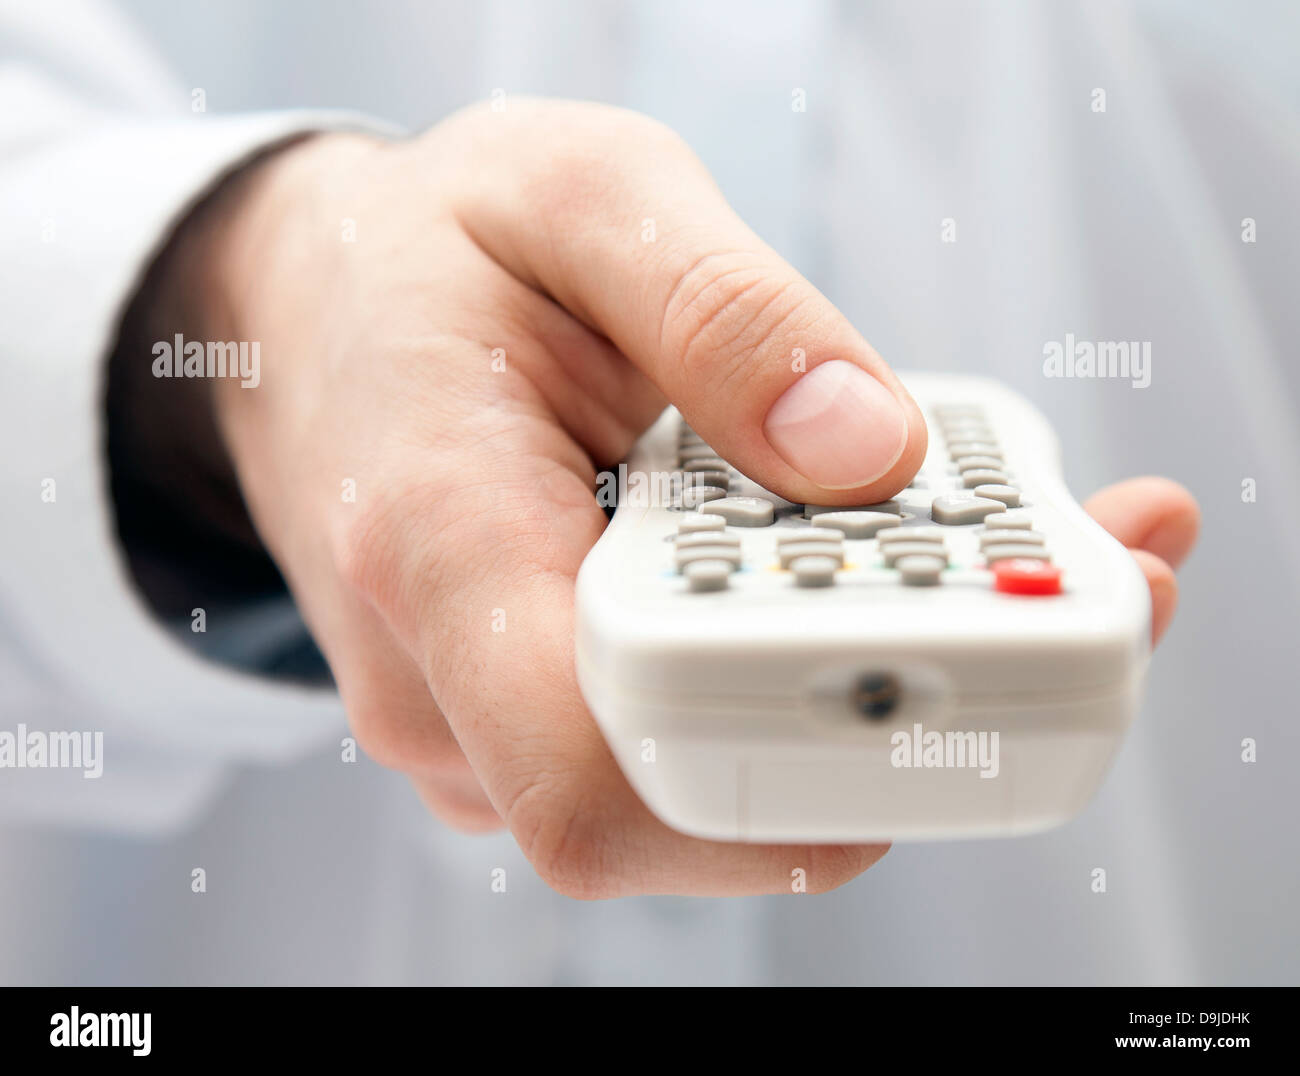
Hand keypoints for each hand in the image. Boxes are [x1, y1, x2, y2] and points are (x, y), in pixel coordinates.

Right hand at [189, 100, 1196, 897]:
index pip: (592, 776)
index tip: (960, 678)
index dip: (785, 783)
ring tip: (995, 558)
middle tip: (1072, 587)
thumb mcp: (576, 198)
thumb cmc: (427, 255)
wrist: (313, 313)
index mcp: (437, 546)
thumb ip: (719, 311)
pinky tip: (867, 571)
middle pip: (689, 802)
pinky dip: (798, 677)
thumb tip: (870, 453)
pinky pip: (683, 736)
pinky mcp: (530, 714)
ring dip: (865, 700)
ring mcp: (485, 720)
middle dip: (900, 725)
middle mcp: (448, 682)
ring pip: (700, 784)